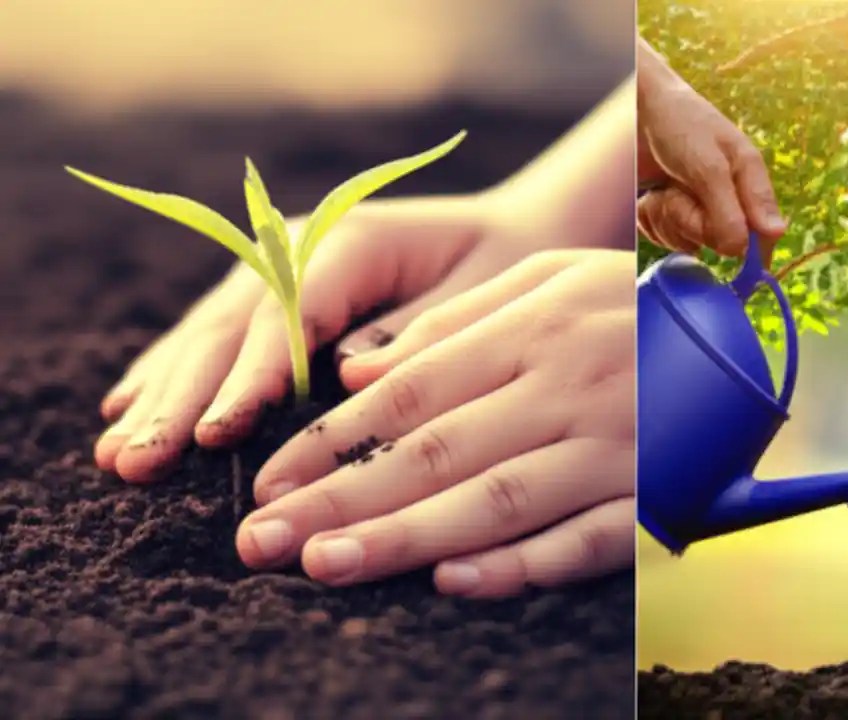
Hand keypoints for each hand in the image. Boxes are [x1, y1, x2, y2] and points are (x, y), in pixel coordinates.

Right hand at [95, 192, 539, 482]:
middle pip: (230, 328)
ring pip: (209, 334)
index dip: (251, 376)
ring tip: (117, 456)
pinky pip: (214, 336)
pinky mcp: (272, 293)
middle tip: (138, 462)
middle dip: (183, 399)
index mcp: (354, 239)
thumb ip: (417, 331)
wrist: (513, 234)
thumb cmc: (505, 267)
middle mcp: (300, 247)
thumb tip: (345, 377)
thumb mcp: (483, 294)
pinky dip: (172, 373)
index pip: (288, 314)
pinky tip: (127, 407)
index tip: (217, 434)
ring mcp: (277, 266)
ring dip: (162, 395)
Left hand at [234, 249, 634, 595]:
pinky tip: (455, 581)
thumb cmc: (627, 300)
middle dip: (340, 499)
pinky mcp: (656, 494)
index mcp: (534, 328)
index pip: (412, 392)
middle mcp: (567, 387)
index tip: (269, 480)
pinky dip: (523, 565)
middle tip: (261, 543)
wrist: (747, 320)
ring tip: (326, 566)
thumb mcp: (548, 278)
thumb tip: (357, 372)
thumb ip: (456, 322)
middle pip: (436, 452)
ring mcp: (615, 445)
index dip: (332, 440)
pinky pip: (587, 539)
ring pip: (497, 500)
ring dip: (406, 538)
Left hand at [637, 38, 785, 261]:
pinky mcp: (673, 217)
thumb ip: (732, 207)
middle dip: (692, 221)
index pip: (764, 234)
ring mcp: (699, 212)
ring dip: (667, 218)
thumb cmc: (680, 124)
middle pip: (719, 243)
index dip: (749, 249)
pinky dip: (651, 219)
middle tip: (681, 190)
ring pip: (688, 244)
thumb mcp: (709, 165)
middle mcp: (728, 202)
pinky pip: (664, 238)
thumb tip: (772, 236)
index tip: (725, 245)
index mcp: (749, 184)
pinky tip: (651, 196)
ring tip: (664, 188)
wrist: (637, 109)